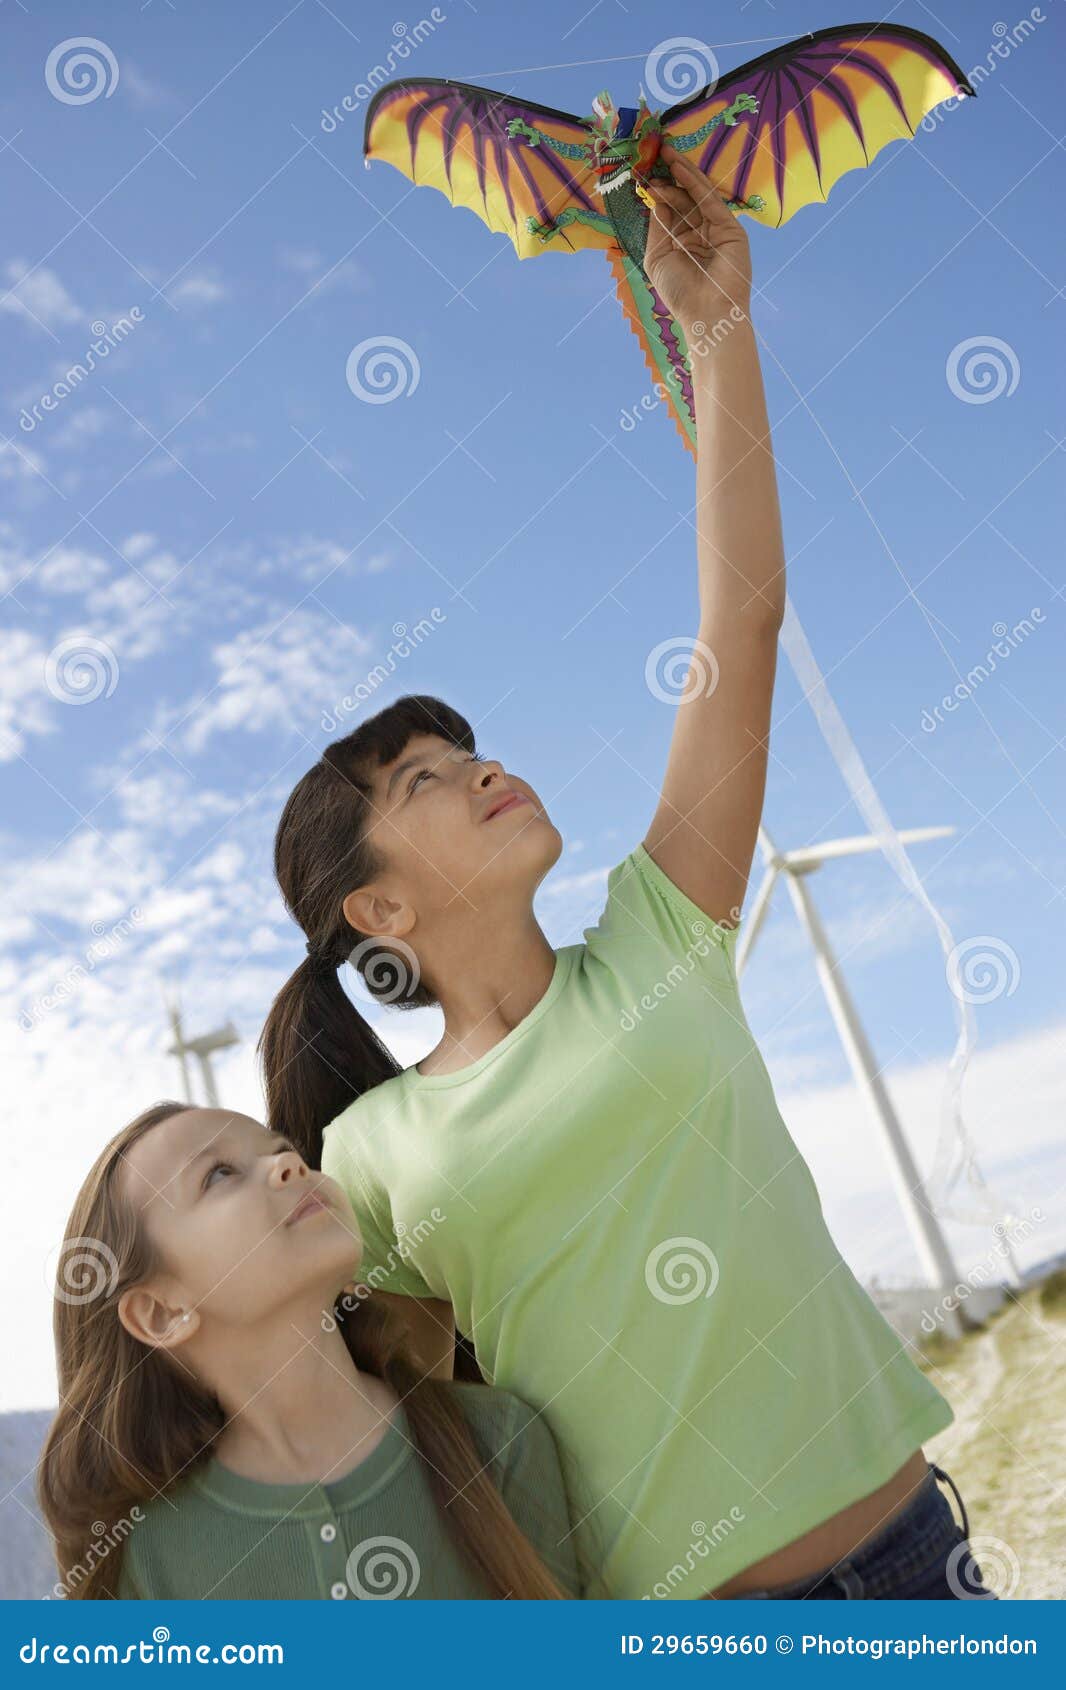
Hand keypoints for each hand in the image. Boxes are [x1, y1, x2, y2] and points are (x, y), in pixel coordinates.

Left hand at [644, 142, 751, 328]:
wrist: (706, 312)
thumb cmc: (679, 291)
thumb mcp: (657, 256)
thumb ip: (658, 226)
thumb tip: (655, 198)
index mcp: (682, 241)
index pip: (671, 210)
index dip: (659, 192)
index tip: (644, 175)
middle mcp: (699, 232)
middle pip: (684, 199)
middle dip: (670, 178)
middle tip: (654, 155)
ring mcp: (716, 228)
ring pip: (697, 195)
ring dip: (681, 174)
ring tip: (665, 154)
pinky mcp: (729, 227)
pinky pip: (709, 199)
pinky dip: (694, 182)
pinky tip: (679, 168)